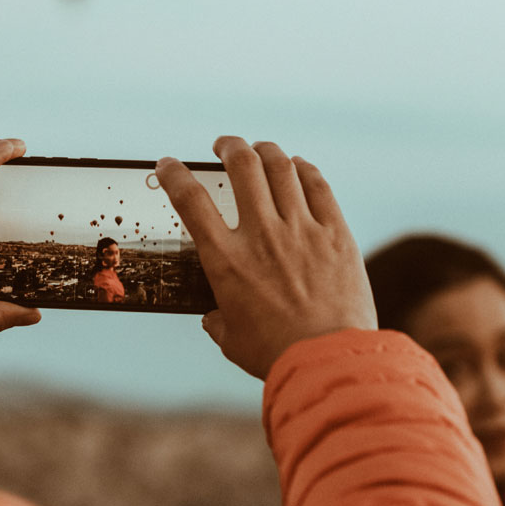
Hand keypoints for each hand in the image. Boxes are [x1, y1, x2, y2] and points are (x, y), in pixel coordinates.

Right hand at [156, 136, 376, 378]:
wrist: (329, 360)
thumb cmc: (274, 355)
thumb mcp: (230, 339)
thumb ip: (217, 320)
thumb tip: (213, 315)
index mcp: (226, 261)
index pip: (190, 201)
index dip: (174, 174)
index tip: (168, 165)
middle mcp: (261, 235)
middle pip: (242, 166)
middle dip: (228, 146)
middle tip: (223, 145)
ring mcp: (301, 230)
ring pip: (280, 167)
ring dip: (265, 150)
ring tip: (260, 149)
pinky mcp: (336, 234)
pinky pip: (319, 186)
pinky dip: (304, 169)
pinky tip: (298, 166)